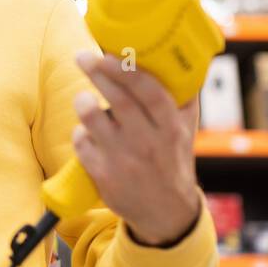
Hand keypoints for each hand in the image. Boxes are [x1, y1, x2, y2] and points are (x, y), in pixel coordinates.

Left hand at [72, 51, 201, 246]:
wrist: (166, 212)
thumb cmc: (173, 160)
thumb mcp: (186, 130)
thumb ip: (182, 96)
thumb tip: (176, 58)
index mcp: (170, 128)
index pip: (149, 92)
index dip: (127, 71)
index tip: (109, 54)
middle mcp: (148, 142)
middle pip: (118, 100)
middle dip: (97, 73)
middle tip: (82, 57)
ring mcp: (124, 159)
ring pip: (92, 119)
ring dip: (84, 103)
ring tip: (84, 99)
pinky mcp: (103, 174)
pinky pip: (81, 142)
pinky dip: (81, 133)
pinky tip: (88, 132)